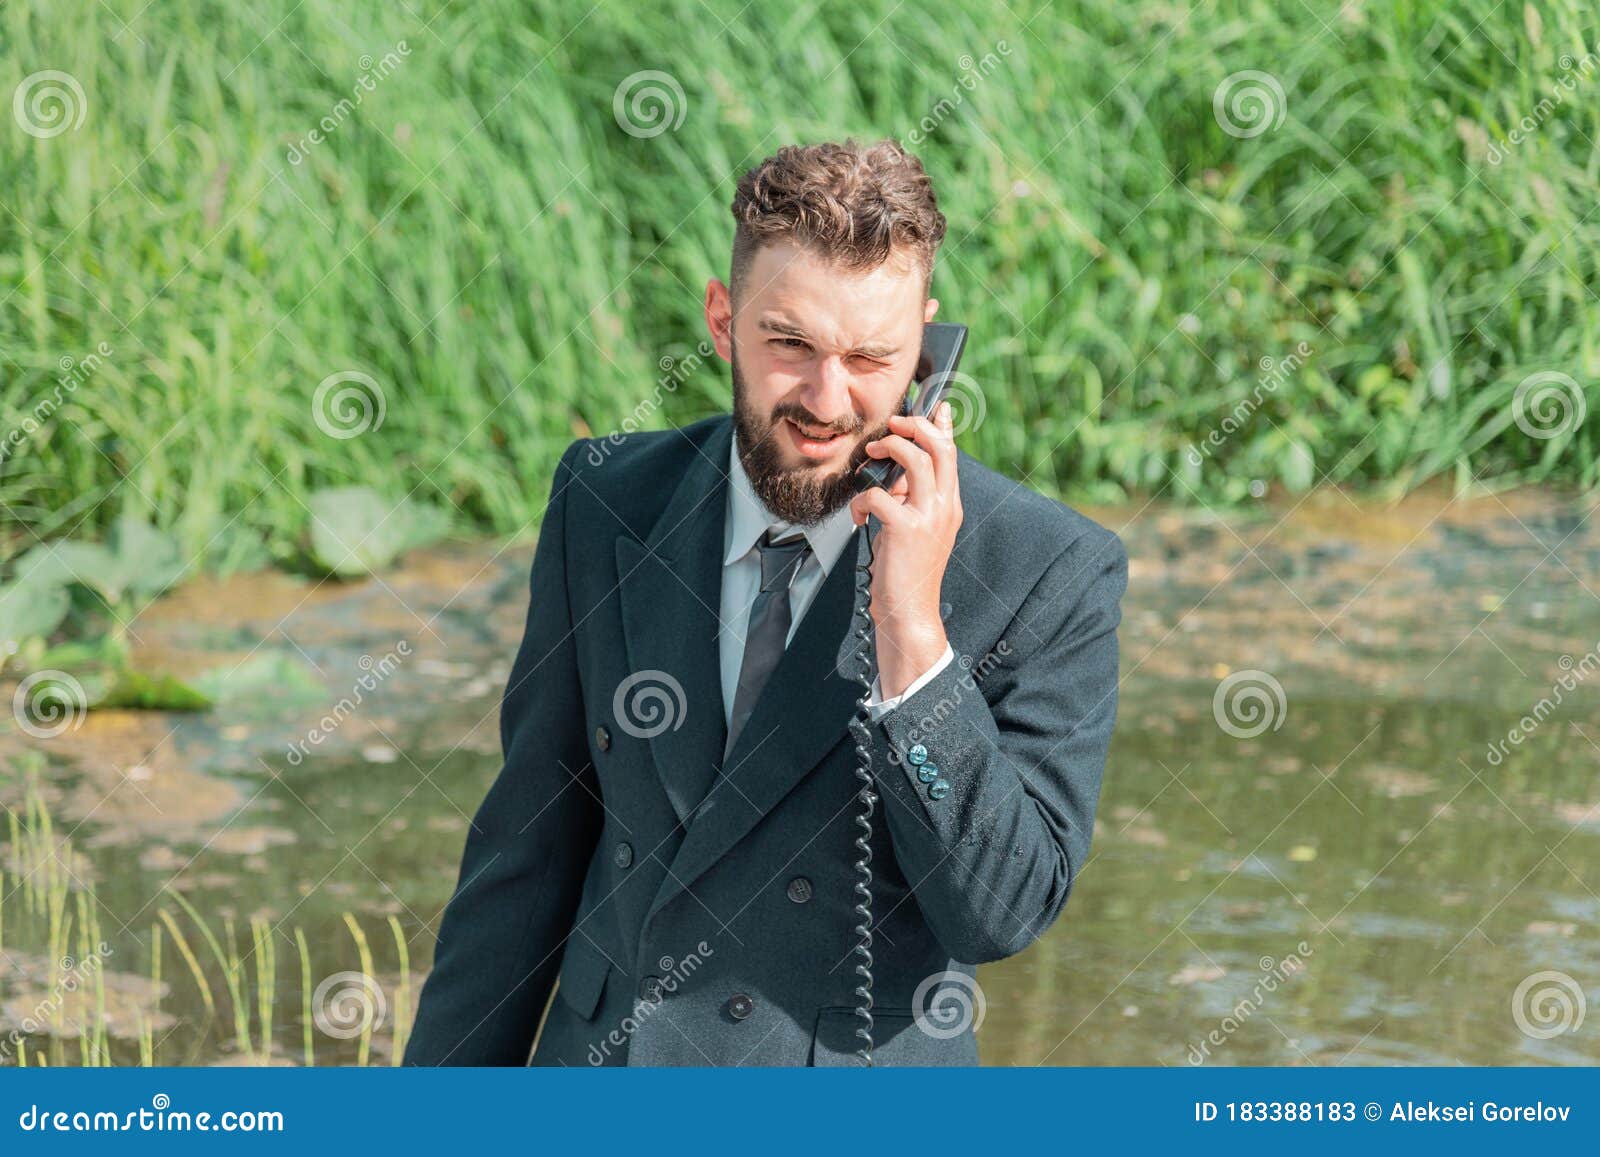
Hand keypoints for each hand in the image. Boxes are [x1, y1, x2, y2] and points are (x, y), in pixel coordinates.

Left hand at [847, 401, 961, 699]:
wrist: (909, 613)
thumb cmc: (907, 573)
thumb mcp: (916, 529)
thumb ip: (911, 500)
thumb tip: (893, 473)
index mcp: (949, 505)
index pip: (951, 454)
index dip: (943, 426)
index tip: (936, 406)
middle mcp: (944, 507)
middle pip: (938, 447)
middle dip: (914, 425)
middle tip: (892, 424)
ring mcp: (928, 518)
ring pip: (914, 460)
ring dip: (888, 448)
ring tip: (871, 455)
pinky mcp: (905, 530)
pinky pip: (880, 495)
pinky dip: (862, 498)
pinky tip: (857, 515)